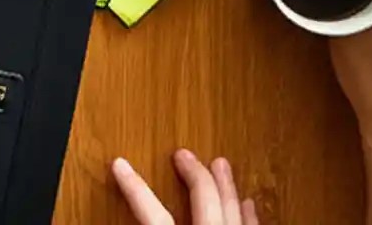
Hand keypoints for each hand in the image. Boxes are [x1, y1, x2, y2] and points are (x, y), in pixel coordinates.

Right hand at [111, 151, 257, 224]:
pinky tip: (249, 204)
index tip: (121, 165)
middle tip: (184, 154)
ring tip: (221, 164)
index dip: (135, 188)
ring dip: (226, 186)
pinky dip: (250, 215)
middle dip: (195, 174)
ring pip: (233, 209)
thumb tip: (131, 220)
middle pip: (204, 200)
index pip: (153, 215)